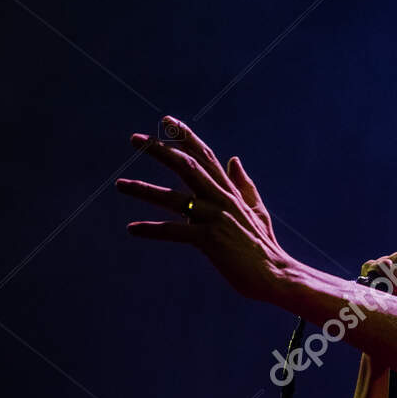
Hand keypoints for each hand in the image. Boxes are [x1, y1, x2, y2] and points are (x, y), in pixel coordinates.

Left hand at [116, 117, 293, 303]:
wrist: (276, 275)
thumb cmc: (265, 248)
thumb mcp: (257, 211)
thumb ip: (245, 185)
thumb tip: (234, 159)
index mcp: (230, 192)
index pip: (205, 156)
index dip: (185, 137)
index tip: (166, 121)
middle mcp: (222, 199)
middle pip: (187, 166)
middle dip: (160, 150)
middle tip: (134, 139)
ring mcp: (216, 218)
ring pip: (174, 198)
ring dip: (144, 190)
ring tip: (120, 184)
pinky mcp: (210, 240)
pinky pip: (174, 231)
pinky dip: (152, 229)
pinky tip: (132, 228)